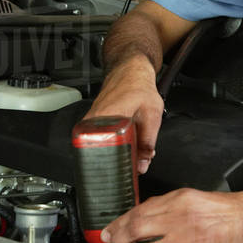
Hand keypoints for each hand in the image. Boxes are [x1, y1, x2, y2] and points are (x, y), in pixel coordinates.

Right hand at [85, 57, 163, 172]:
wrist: (129, 71)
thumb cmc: (138, 86)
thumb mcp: (152, 114)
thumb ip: (148, 141)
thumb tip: (143, 164)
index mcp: (109, 116)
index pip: (108, 150)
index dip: (121, 164)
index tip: (130, 171)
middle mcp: (94, 120)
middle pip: (102, 152)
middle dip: (120, 160)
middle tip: (133, 159)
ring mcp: (89, 121)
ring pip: (100, 148)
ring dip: (116, 152)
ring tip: (129, 146)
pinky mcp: (90, 122)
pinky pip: (99, 140)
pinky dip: (111, 144)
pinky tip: (122, 140)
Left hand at [101, 187, 242, 242]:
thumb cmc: (226, 211)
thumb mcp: (192, 197)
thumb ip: (166, 206)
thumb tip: (140, 217)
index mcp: (177, 200)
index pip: (136, 212)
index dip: (117, 225)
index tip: (109, 233)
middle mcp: (179, 219)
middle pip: (134, 231)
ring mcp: (187, 241)